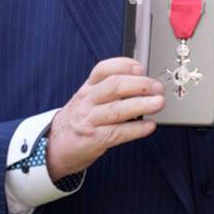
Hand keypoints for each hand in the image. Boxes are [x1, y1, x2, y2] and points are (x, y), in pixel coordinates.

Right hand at [46, 59, 164, 178]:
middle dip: (140, 85)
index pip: (103, 69)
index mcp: (87, 89)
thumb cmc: (79, 122)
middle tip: (158, 88)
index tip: (140, 67)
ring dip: (141, 105)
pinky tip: (149, 126)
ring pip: (117, 109)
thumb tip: (142, 84)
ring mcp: (90, 120)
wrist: (54, 147)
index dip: (123, 65)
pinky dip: (136, 129)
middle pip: (114, 86)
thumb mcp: (87, 101)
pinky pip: (117, 133)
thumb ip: (109, 92)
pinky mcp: (94, 139)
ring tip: (158, 103)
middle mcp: (88, 102)